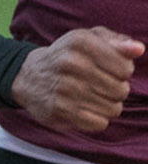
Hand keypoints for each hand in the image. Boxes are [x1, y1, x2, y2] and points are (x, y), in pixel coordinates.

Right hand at [12, 26, 143, 133]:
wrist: (28, 77)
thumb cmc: (67, 57)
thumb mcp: (87, 39)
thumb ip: (117, 41)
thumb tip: (138, 49)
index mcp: (80, 43)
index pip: (126, 69)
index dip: (121, 71)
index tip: (106, 68)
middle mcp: (71, 64)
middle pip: (121, 90)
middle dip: (114, 89)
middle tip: (96, 83)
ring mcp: (65, 89)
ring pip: (113, 109)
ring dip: (106, 105)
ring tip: (89, 95)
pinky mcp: (61, 111)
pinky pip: (100, 123)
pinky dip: (95, 119)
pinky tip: (82, 107)